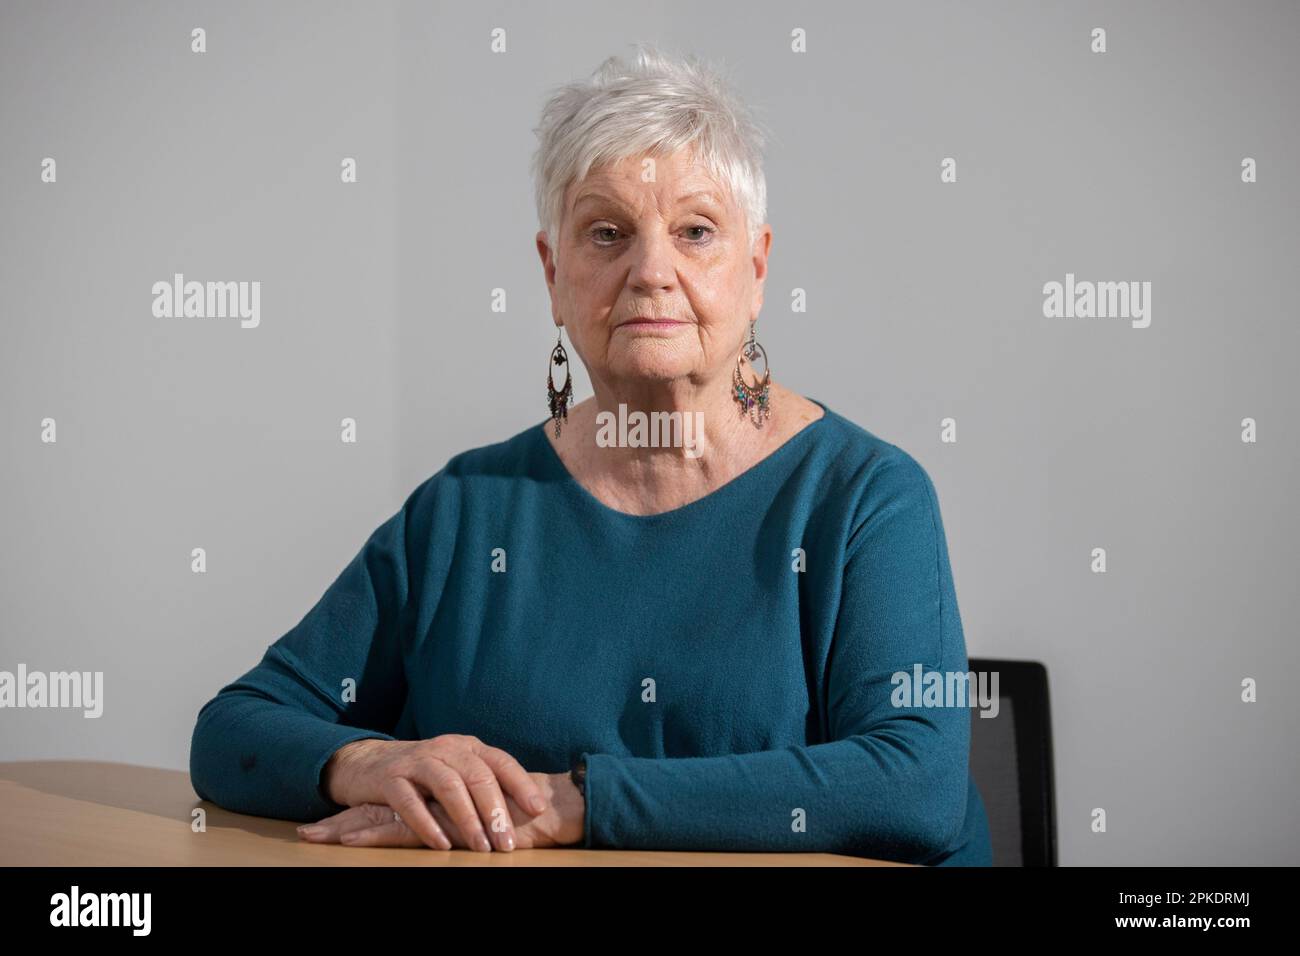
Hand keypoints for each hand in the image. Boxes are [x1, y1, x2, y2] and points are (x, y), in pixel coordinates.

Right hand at [320, 735, 550, 851]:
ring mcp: (416, 761)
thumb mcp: (457, 771)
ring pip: (448, 786)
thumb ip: (485, 784)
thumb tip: (528, 810)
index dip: (520, 784)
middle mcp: (445, 748)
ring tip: (481, 847)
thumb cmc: (424, 775)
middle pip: (477, 775)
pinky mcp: (389, 778)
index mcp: (467, 747)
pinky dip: (427, 824)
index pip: (500, 761)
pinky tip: (441, 845)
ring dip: (467, 819)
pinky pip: (410, 801)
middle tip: (507, 842)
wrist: (367, 763)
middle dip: (495, 810)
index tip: (538, 810)